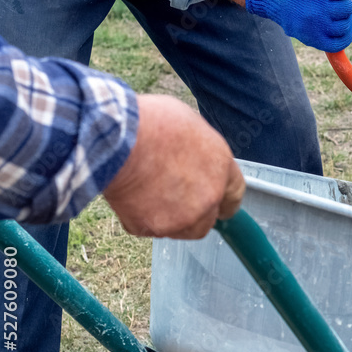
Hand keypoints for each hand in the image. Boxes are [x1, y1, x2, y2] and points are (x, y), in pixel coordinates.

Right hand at [103, 95, 244, 238]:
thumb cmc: (149, 122)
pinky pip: (148, 228)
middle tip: (171, 196)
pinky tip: (130, 196)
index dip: (224, 201)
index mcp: (221, 166)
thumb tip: (194, 160)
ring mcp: (182, 217)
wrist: (116, 139)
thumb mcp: (190, 125)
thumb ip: (200, 152)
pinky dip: (140, 218)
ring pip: (181, 229)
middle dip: (194, 213)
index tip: (218, 205)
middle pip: (208, 219)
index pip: (235, 195)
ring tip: (147, 193)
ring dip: (169, 219)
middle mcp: (208, 197)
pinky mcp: (152, 228)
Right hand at [245, 0, 351, 51]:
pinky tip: (341, 28)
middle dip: (342, 1)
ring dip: (345, 18)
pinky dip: (344, 37)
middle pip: (346, 8)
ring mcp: (312, 27)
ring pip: (345, 26)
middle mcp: (313, 10)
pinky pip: (338, 44)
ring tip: (336, 12)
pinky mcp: (311, 40)